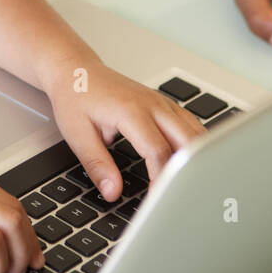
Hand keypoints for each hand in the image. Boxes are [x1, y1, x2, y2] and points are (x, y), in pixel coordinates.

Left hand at [44, 57, 207, 201]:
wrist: (77, 71)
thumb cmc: (76, 96)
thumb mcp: (77, 134)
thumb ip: (97, 164)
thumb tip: (112, 192)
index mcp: (131, 111)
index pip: (158, 151)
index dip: (161, 180)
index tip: (156, 201)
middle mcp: (153, 104)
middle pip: (187, 142)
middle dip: (186, 173)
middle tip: (176, 197)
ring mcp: (162, 102)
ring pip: (196, 132)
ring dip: (196, 159)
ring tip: (185, 185)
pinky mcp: (165, 104)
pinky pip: (191, 125)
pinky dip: (195, 146)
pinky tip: (189, 164)